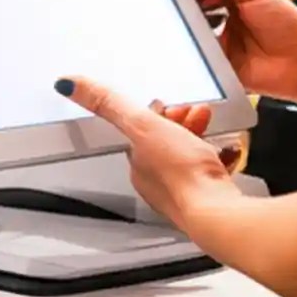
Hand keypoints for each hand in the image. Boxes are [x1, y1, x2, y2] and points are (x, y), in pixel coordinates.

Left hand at [55, 77, 241, 231]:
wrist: (218, 212)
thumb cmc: (181, 172)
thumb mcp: (142, 126)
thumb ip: (109, 104)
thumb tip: (67, 84)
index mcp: (138, 167)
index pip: (141, 135)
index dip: (156, 116)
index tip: (173, 105)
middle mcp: (158, 184)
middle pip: (167, 144)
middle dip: (182, 123)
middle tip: (197, 112)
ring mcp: (185, 195)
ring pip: (189, 158)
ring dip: (199, 135)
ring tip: (211, 123)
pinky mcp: (211, 202)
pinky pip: (212, 174)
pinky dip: (218, 157)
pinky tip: (229, 151)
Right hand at [181, 0, 296, 114]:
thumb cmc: (287, 24)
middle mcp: (221, 20)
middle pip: (190, 9)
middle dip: (181, 5)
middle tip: (176, 2)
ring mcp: (217, 42)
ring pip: (189, 32)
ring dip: (184, 27)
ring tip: (187, 22)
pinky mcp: (215, 64)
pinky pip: (195, 56)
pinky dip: (190, 50)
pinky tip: (191, 42)